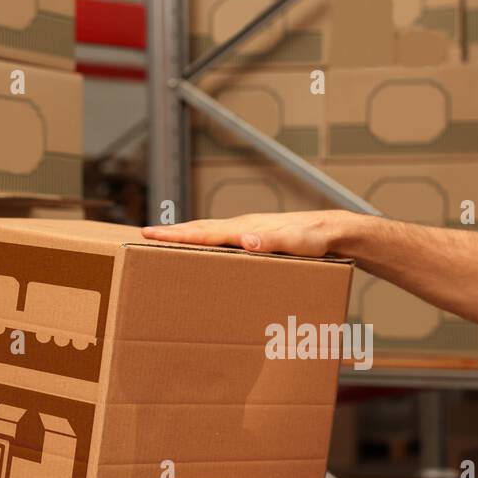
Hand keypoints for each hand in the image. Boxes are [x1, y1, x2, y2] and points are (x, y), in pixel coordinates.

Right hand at [141, 210, 362, 257]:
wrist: (334, 231)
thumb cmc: (316, 239)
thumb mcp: (297, 243)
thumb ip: (272, 242)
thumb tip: (245, 241)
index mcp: (245, 229)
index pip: (203, 232)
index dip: (176, 235)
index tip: (149, 235)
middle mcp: (243, 227)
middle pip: (200, 229)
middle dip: (172, 233)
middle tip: (143, 236)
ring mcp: (248, 231)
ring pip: (209, 232)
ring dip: (186, 236)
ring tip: (163, 241)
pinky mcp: (255, 239)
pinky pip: (223, 240)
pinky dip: (205, 242)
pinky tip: (202, 250)